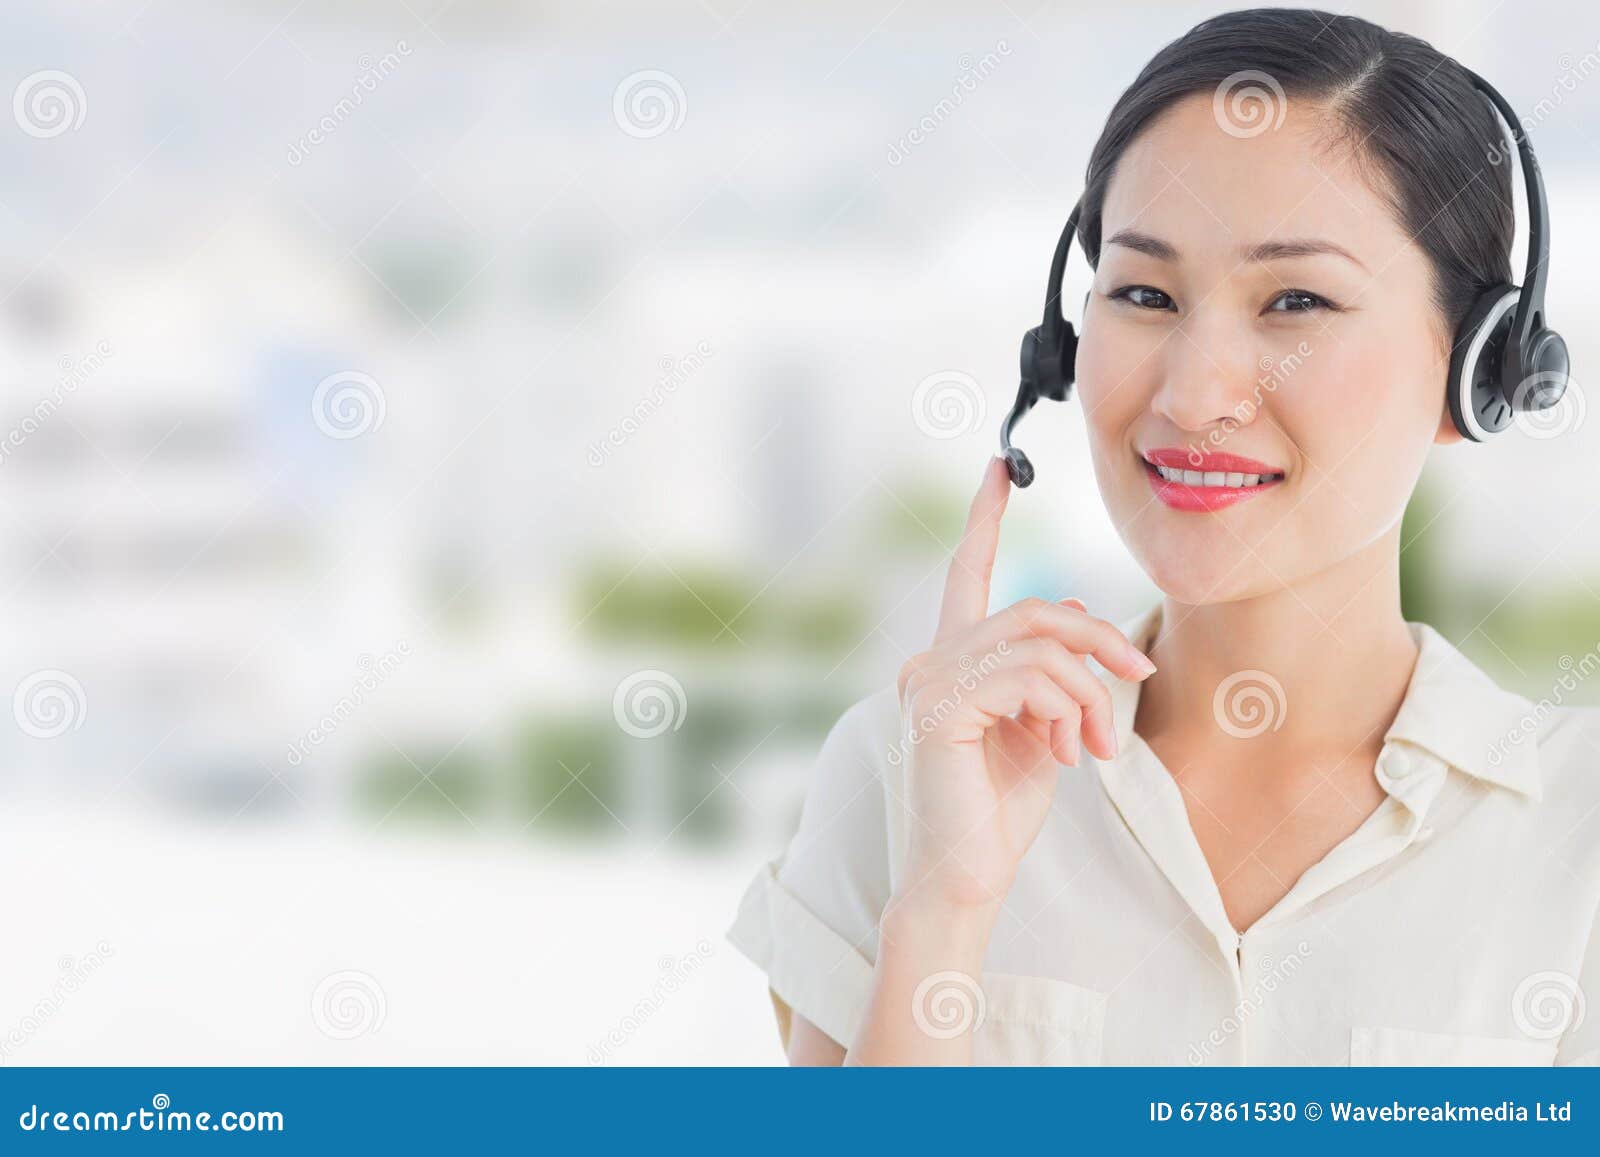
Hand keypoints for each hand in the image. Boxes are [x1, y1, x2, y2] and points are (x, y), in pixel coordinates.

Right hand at [893, 456, 1156, 910]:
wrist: (968, 875)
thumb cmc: (999, 809)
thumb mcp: (1039, 727)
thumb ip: (1049, 674)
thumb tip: (1084, 621)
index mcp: (951, 660)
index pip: (966, 574)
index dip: (984, 519)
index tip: (1000, 468)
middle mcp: (930, 660)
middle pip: (1034, 610)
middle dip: (1098, 639)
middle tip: (1137, 673)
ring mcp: (928, 681)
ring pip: (1040, 645)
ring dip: (1087, 692)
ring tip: (1090, 744)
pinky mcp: (939, 708)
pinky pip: (1030, 678)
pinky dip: (1065, 710)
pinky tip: (1062, 752)